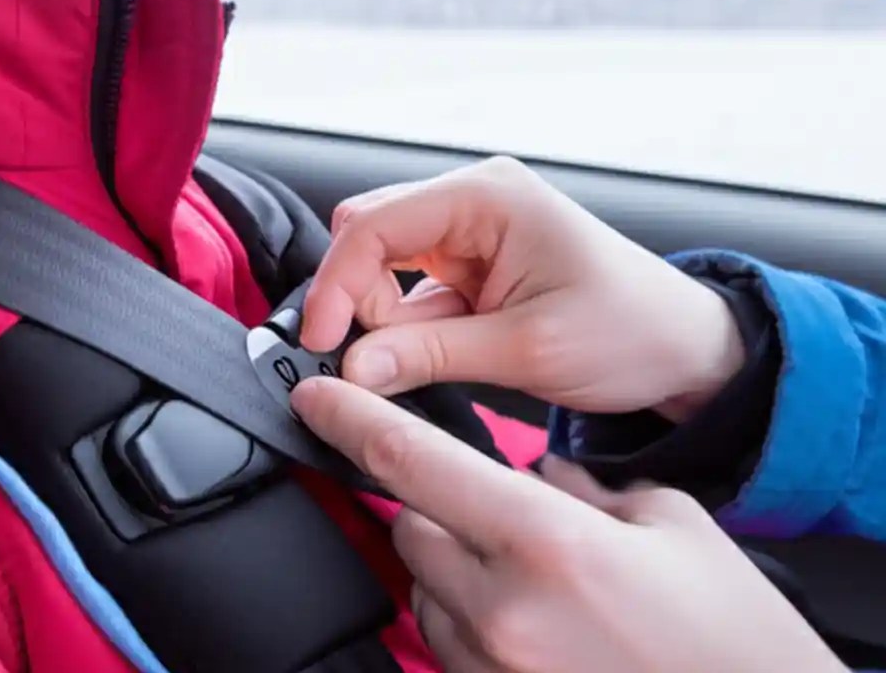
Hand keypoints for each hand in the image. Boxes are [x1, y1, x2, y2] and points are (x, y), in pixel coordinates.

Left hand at [292, 378, 844, 672]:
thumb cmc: (727, 632)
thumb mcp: (669, 523)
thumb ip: (583, 486)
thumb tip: (537, 472)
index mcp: (546, 542)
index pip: (413, 464)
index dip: (352, 421)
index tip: (314, 396)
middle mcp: (502, 609)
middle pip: (412, 526)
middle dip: (438, 506)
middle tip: (502, 513)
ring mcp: (490, 665)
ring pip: (424, 588)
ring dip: (455, 568)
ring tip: (537, 584)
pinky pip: (445, 643)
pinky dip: (469, 619)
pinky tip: (532, 624)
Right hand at [300, 156, 744, 421]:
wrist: (684, 349)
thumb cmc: (631, 331)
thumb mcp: (526, 350)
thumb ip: (430, 356)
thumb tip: (350, 370)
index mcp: (488, 198)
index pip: (374, 226)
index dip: (337, 285)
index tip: (322, 345)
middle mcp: (471, 204)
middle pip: (368, 241)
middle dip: (359, 303)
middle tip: (375, 364)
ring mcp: (468, 236)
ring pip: (380, 272)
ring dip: (383, 324)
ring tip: (425, 366)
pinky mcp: (469, 271)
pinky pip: (408, 298)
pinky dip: (404, 334)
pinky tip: (428, 362)